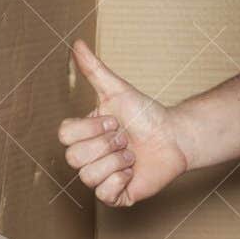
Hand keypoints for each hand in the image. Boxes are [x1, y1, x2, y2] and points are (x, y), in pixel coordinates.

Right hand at [58, 41, 189, 206]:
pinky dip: (121, 180)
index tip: (115, 121)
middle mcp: (87, 158)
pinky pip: (104, 195)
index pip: (65, 136)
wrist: (174, 136)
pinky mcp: (116, 195)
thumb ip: (94, 69)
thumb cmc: (146, 114)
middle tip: (125, 138)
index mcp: (82, 135)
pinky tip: (133, 171)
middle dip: (106, 144)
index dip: (91, 129)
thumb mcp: (118, 91)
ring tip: (132, 153)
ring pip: (88, 176)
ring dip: (117, 161)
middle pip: (74, 158)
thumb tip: (77, 43)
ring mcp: (100, 178)